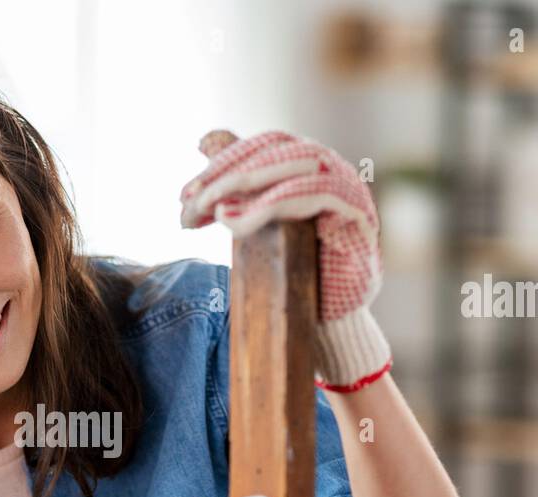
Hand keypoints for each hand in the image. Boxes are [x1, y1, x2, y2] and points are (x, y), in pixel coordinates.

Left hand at [179, 129, 392, 392]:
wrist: (331, 316)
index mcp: (307, 160)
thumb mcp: (259, 216)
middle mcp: (329, 165)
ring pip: (287, 169)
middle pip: (271, 153)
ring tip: (205, 212)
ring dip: (238, 187)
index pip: (262, 147)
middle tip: (186, 203)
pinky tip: (233, 224)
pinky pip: (305, 198)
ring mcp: (345, 184)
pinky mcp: (353, 211)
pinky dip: (265, 207)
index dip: (221, 164)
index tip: (184, 195)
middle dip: (223, 176)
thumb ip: (239, 180)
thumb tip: (206, 140)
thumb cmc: (295, 267)